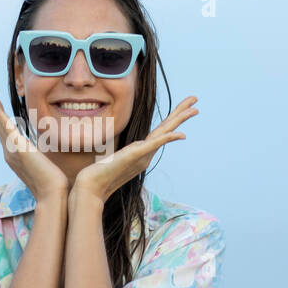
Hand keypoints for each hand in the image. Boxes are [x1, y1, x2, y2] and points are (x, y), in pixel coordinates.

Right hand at [0, 83, 69, 202]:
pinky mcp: (18, 148)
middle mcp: (8, 151)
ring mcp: (11, 150)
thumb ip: (37, 155)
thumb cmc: (52, 182)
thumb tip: (41, 152)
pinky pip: (5, 128)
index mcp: (14, 153)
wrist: (52, 194)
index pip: (3, 128)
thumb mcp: (42, 163)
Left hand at [72, 96, 198, 203]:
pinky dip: (168, 139)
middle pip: (167, 129)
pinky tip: (181, 134)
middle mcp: (146, 153)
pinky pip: (155, 144)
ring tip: (194, 109)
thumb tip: (121, 152)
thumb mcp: (111, 160)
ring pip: (165, 133)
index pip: (161, 131)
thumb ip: (120, 155)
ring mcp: (142, 155)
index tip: (183, 108)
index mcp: (142, 151)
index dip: (172, 119)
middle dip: (181, 113)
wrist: (91, 188)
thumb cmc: (98, 175)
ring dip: (180, 120)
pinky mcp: (136, 156)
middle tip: (196, 99)